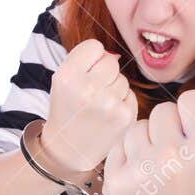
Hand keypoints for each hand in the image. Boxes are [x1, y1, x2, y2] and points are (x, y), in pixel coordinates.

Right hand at [41, 39, 136, 170]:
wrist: (69, 148)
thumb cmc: (67, 108)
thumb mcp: (63, 81)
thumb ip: (85, 60)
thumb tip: (115, 55)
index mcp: (67, 76)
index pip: (95, 46)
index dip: (91, 58)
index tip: (83, 73)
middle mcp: (88, 89)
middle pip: (111, 61)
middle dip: (103, 73)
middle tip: (91, 92)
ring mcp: (109, 104)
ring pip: (123, 78)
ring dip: (113, 88)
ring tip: (98, 105)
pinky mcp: (125, 115)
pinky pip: (130, 94)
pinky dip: (122, 101)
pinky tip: (107, 114)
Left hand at [100, 90, 194, 194]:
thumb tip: (179, 100)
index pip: (190, 100)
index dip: (191, 115)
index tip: (192, 134)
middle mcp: (174, 158)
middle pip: (162, 111)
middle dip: (168, 128)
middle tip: (175, 154)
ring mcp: (142, 171)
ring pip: (137, 126)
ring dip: (146, 141)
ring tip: (158, 165)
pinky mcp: (117, 183)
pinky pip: (118, 145)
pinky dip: (129, 156)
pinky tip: (142, 175)